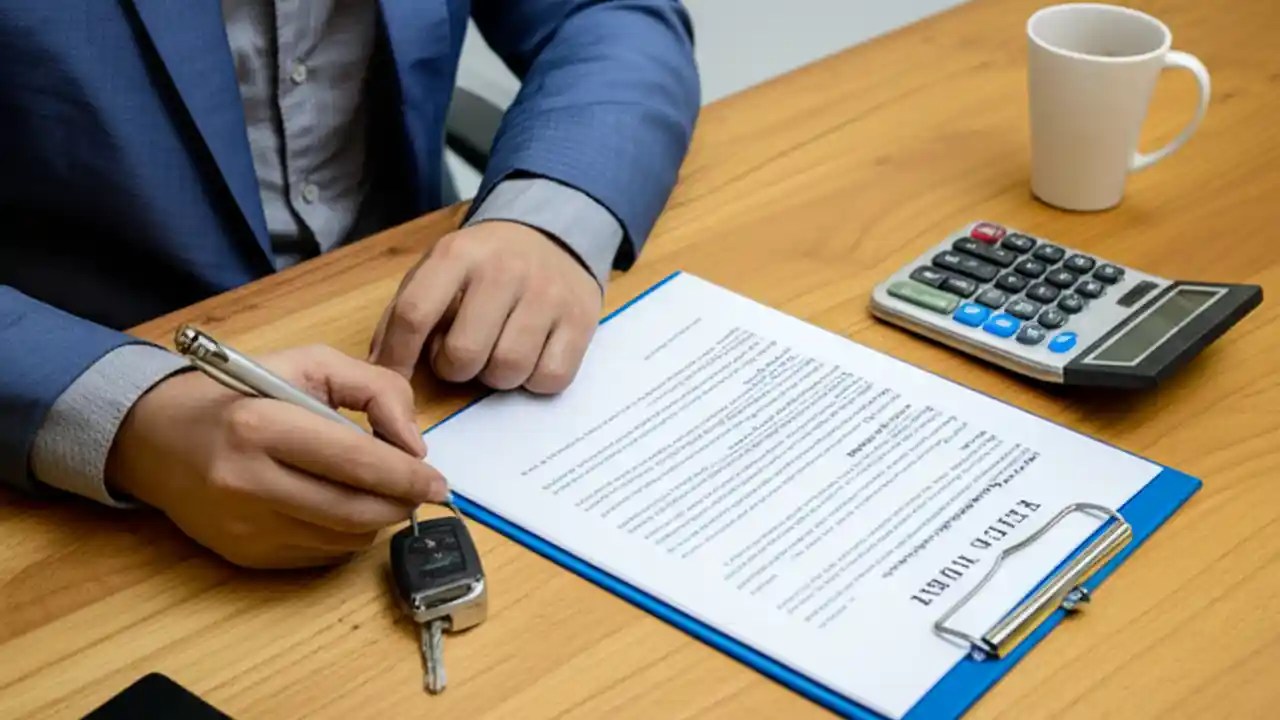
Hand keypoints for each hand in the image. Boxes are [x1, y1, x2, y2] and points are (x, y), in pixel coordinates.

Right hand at [106, 345, 447, 568]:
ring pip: (345, 538)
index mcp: (262, 426)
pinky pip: (321, 554)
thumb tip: (413, 444)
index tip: (439, 481)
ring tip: (375, 489)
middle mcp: (248, 482)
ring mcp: (245, 526)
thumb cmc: (241, 394)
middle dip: (402, 503)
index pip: (356, 462)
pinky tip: (335, 504)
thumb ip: (375, 389)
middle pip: (356, 510)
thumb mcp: (309, 364)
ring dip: (376, 517)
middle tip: (422, 490)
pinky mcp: (245, 555)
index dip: (407, 476)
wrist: (157, 438)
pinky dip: (345, 533)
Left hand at [369, 221, 601, 393]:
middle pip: (463, 354)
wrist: (556, 232)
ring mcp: (548, 295)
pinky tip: (531, 357)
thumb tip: (379, 365)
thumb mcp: (440, 269)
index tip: (396, 380)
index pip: (416, 314)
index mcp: (459, 254)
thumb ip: (406, 312)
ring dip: (496, 376)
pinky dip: (535, 379)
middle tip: (465, 355)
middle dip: (456, 368)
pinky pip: (549, 378)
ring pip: (507, 371)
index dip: (398, 357)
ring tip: (499, 352)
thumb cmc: (486, 263)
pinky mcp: (581, 321)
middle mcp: (505, 271)